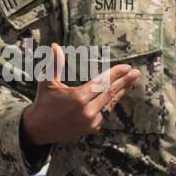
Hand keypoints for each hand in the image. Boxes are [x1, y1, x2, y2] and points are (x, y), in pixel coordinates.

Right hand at [20, 43, 140, 146]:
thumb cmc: (43, 102)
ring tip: (131, 82)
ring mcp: (91, 121)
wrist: (39, 129)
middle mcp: (87, 111)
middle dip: (125, 82)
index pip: (102, 83)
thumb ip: (54, 64)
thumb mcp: (46, 82)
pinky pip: (105, 112)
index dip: (116, 74)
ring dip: (121, 92)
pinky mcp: (92, 128)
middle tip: (136, 73)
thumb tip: (55, 46)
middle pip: (110, 93)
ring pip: (110, 103)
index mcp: (78, 98)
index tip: (127, 67)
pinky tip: (117, 94)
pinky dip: (111, 102)